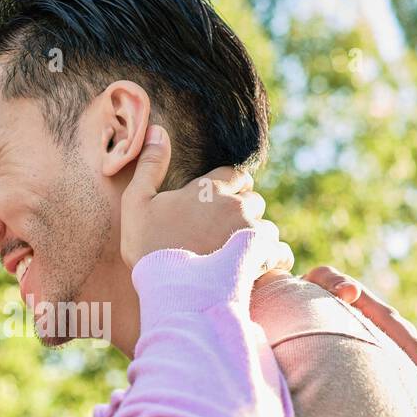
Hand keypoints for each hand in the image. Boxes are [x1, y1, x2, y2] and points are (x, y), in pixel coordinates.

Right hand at [121, 125, 287, 268]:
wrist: (167, 286)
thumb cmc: (147, 246)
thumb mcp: (136, 201)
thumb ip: (150, 164)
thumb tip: (159, 130)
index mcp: (208, 188)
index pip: (235, 174)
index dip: (230, 188)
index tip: (219, 204)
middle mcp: (235, 205)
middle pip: (254, 201)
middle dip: (243, 213)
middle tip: (224, 233)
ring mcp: (250, 232)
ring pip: (267, 227)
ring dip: (256, 237)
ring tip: (237, 255)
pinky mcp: (261, 258)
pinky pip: (280, 252)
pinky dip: (273, 259)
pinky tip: (260, 267)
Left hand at [305, 265, 416, 416]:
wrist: (303, 297)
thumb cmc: (310, 288)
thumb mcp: (319, 279)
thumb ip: (332, 280)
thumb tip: (351, 293)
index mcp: (378, 314)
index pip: (405, 339)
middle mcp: (387, 333)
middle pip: (416, 365)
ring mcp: (383, 349)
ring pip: (409, 380)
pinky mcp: (375, 362)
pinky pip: (396, 385)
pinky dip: (408, 407)